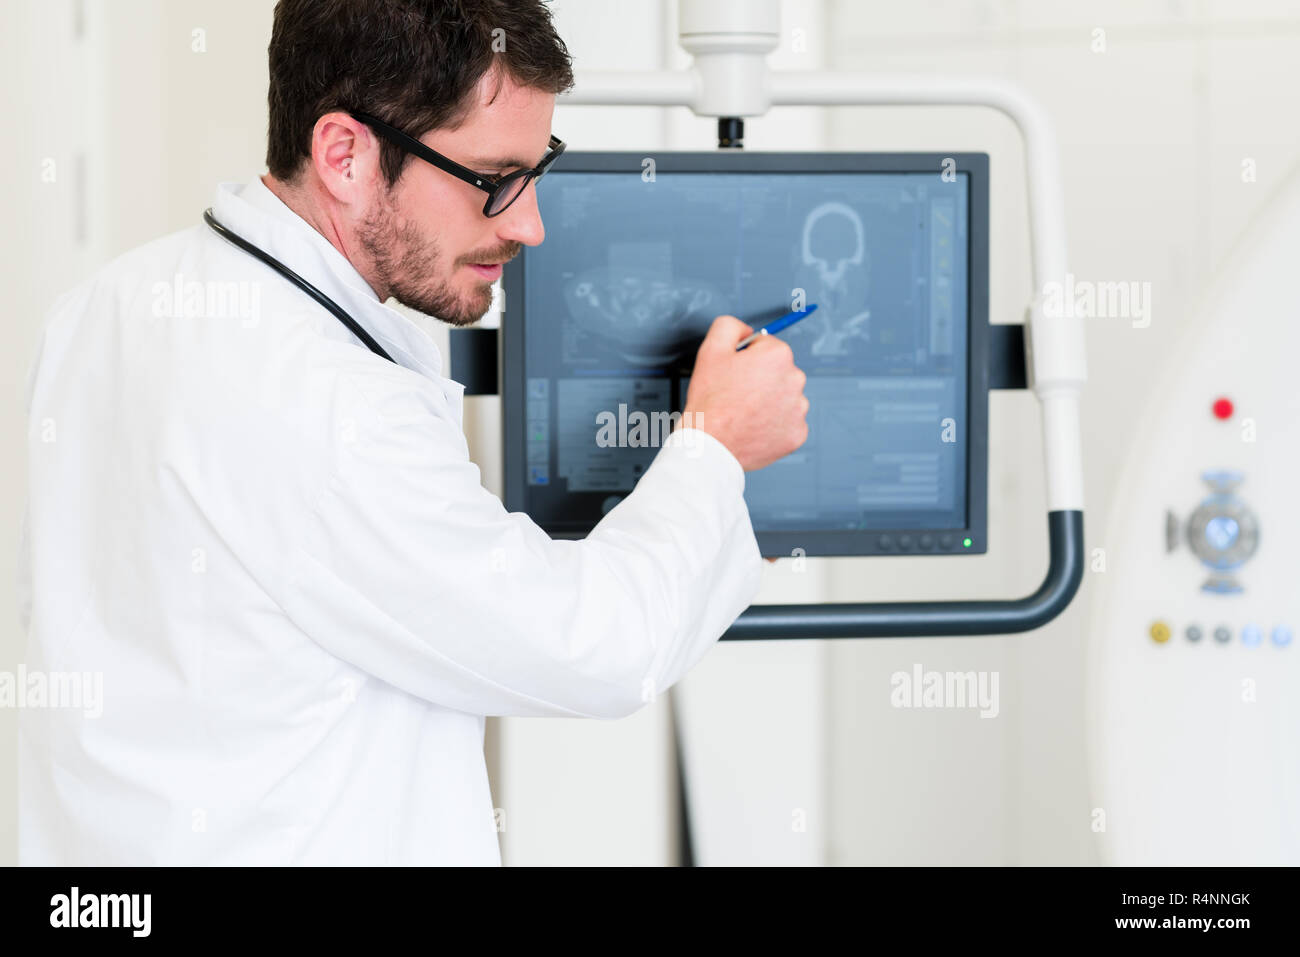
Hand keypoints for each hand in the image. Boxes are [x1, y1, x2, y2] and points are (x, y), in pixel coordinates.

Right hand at [681, 315, 809, 471]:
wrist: (710, 445)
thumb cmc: (710, 402)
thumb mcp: (710, 349)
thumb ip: (729, 326)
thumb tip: (745, 330)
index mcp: (778, 355)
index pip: (766, 346)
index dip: (746, 358)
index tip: (736, 373)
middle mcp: (795, 379)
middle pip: (778, 371)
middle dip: (761, 379)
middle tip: (738, 393)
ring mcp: (798, 409)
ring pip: (785, 397)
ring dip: (769, 401)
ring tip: (745, 412)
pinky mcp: (798, 433)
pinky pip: (788, 422)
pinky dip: (774, 424)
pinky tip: (754, 426)